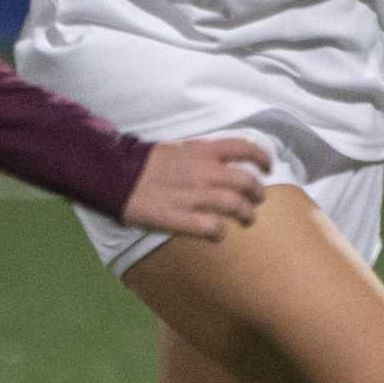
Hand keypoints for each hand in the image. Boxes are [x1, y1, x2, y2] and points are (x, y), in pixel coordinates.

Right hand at [122, 137, 267, 239]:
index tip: (267, 167)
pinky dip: (220, 232)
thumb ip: (200, 155)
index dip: (262, 158)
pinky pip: (211, 228)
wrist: (116, 176)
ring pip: (234, 205)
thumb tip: (220, 161)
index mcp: (201, 151)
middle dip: (258, 192)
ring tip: (246, 219)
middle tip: (257, 200)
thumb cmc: (145, 163)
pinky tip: (218, 234)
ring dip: (246, 214)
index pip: (244, 148)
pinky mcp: (180, 218)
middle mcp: (203, 172)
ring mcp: (193, 196)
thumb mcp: (177, 148)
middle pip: (245, 181)